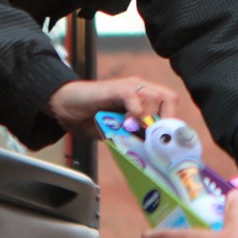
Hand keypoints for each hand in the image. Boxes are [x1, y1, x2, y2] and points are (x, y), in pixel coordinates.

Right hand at [46, 76, 176, 138]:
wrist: (65, 106)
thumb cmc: (90, 118)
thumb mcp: (116, 131)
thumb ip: (132, 136)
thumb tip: (149, 150)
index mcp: (142, 98)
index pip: (169, 104)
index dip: (172, 122)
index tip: (170, 141)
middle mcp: (139, 89)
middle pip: (167, 98)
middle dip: (165, 119)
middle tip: (157, 137)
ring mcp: (128, 87)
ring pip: (154, 97)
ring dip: (150, 118)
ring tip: (141, 132)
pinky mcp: (115, 88)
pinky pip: (133, 96)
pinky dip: (135, 111)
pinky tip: (129, 123)